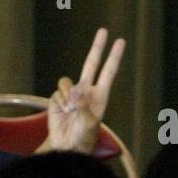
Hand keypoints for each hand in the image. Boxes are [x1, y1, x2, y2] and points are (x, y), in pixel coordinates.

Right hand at [45, 28, 125, 152]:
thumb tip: (75, 90)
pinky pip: (57, 93)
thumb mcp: (88, 122)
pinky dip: (59, 104)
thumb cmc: (83, 137)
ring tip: (70, 111)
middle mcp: (86, 91)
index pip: (108, 72)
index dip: (114, 56)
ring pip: (67, 82)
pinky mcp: (57, 99)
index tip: (120, 41)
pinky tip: (62, 113)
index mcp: (100, 96)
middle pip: (91, 64)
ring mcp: (71, 94)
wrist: (66, 147)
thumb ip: (83, 104)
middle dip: (97, 48)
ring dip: (67, 96)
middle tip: (103, 31)